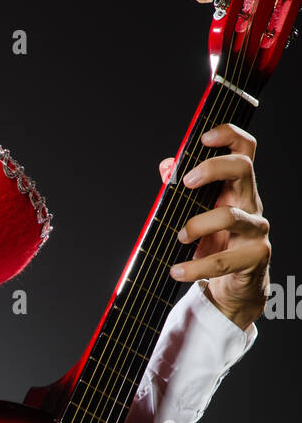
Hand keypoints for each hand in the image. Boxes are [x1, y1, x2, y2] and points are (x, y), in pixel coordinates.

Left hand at [159, 123, 270, 330]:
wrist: (235, 286)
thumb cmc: (216, 245)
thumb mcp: (197, 216)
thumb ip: (182, 191)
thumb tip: (166, 166)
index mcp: (237, 188)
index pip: (244, 150)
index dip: (228, 136)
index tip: (204, 137)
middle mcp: (250, 203)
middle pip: (243, 168)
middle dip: (212, 168)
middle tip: (185, 183)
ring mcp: (256, 229)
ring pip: (230, 216)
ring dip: (197, 225)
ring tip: (180, 237)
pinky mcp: (255, 256)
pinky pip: (223, 260)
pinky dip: (195, 267)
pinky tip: (177, 270)